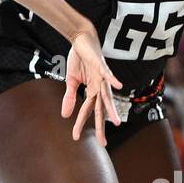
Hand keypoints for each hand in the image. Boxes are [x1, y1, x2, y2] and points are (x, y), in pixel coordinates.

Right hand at [63, 29, 123, 147]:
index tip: (75, 138)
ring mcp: (102, 77)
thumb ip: (70, 97)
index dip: (81, 124)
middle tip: (103, 143)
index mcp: (92, 90)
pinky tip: (118, 87)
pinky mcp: (101, 65)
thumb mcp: (71, 81)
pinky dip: (113, 80)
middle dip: (101, 126)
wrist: (81, 39)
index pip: (87, 111)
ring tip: (116, 122)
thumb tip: (65, 116)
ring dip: (112, 109)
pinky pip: (108, 74)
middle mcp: (100, 86)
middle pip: (100, 109)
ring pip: (107, 96)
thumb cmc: (79, 59)